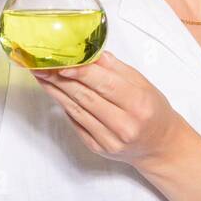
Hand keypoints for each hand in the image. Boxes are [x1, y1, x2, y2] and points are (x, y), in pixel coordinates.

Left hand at [32, 51, 191, 172]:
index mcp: (139, 104)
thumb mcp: (143, 84)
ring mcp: (109, 139)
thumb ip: (116, 68)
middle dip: (61, 79)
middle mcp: (124, 124)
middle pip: (87, 97)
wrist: (159, 145)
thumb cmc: (152, 110)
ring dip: (56, 91)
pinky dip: (64, 106)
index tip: (62, 62)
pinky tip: (55, 93)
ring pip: (76, 110)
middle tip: (41, 65)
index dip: (81, 72)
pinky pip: (76, 123)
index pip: (105, 85)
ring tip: (42, 76)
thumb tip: (89, 53)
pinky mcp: (98, 148)